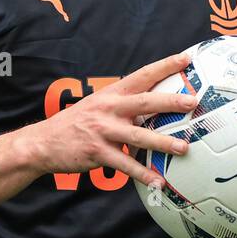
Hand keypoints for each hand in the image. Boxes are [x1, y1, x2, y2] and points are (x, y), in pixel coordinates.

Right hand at [22, 52, 197, 186]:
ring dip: (163, 143)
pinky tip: (158, 180)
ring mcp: (103, 130)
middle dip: (170, 101)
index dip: (165, 65)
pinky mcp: (97, 152)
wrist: (44, 142)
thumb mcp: (99, 104)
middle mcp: (109, 108)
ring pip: (138, 136)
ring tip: (183, 148)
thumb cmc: (77, 122)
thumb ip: (125, 103)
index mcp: (112, 93)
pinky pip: (125, 164)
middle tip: (192, 102)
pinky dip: (142, 173)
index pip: (143, 75)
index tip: (187, 57)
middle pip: (144, 102)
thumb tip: (157, 103)